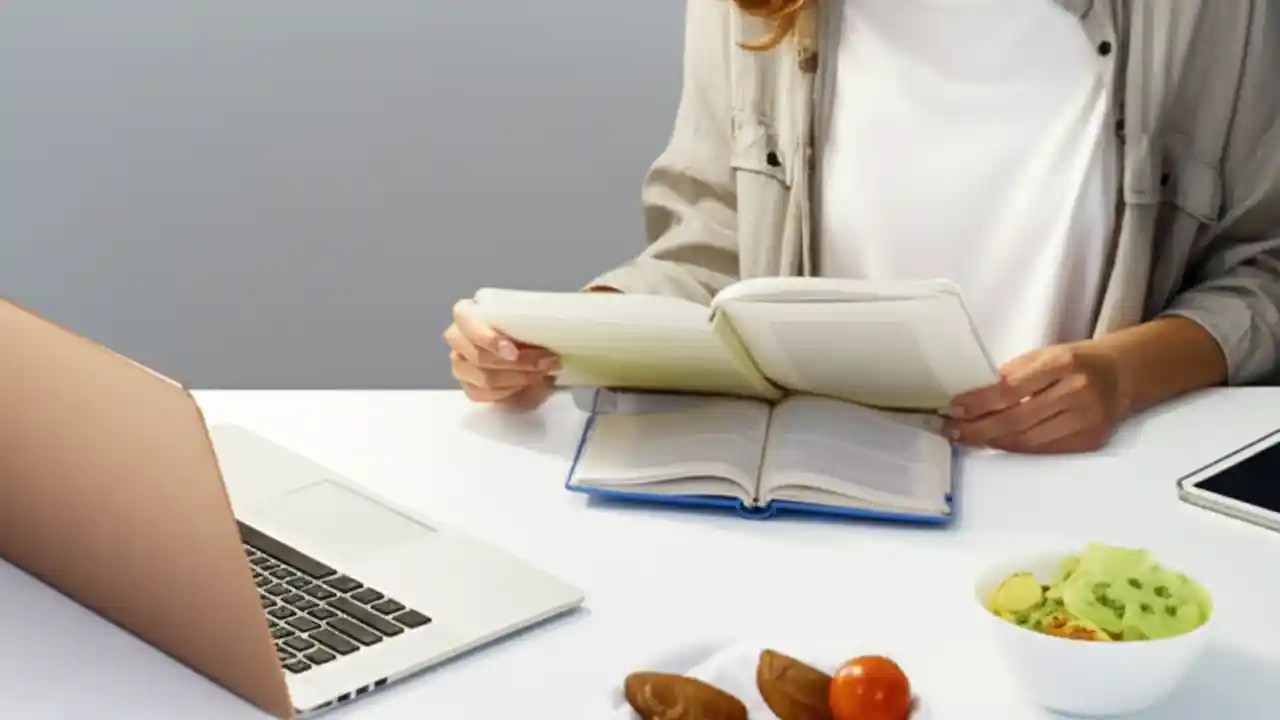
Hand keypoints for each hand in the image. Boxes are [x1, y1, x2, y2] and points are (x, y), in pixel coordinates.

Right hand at [444, 299, 559, 408]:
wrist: (528, 348)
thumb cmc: (525, 329)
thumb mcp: (529, 317)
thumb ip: (532, 316)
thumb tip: (564, 316)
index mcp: (466, 314)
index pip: (466, 322)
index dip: (488, 338)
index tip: (513, 351)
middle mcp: (457, 339)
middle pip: (480, 357)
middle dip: (519, 363)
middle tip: (547, 362)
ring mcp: (460, 364)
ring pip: (486, 379)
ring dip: (520, 378)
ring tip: (545, 371)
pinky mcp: (468, 386)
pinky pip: (486, 394)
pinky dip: (511, 391)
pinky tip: (529, 383)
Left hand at [942, 341, 1130, 453]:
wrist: (1123, 374)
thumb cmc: (1076, 361)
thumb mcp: (1046, 353)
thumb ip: (1015, 373)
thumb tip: (976, 397)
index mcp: (1063, 363)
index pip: (1011, 389)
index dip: (979, 402)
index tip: (953, 408)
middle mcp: (1077, 392)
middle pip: (1017, 419)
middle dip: (979, 428)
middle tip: (951, 430)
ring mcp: (1086, 420)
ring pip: (1029, 440)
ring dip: (993, 441)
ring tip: (967, 437)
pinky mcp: (1090, 440)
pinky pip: (1044, 449)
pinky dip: (1016, 447)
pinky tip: (996, 443)